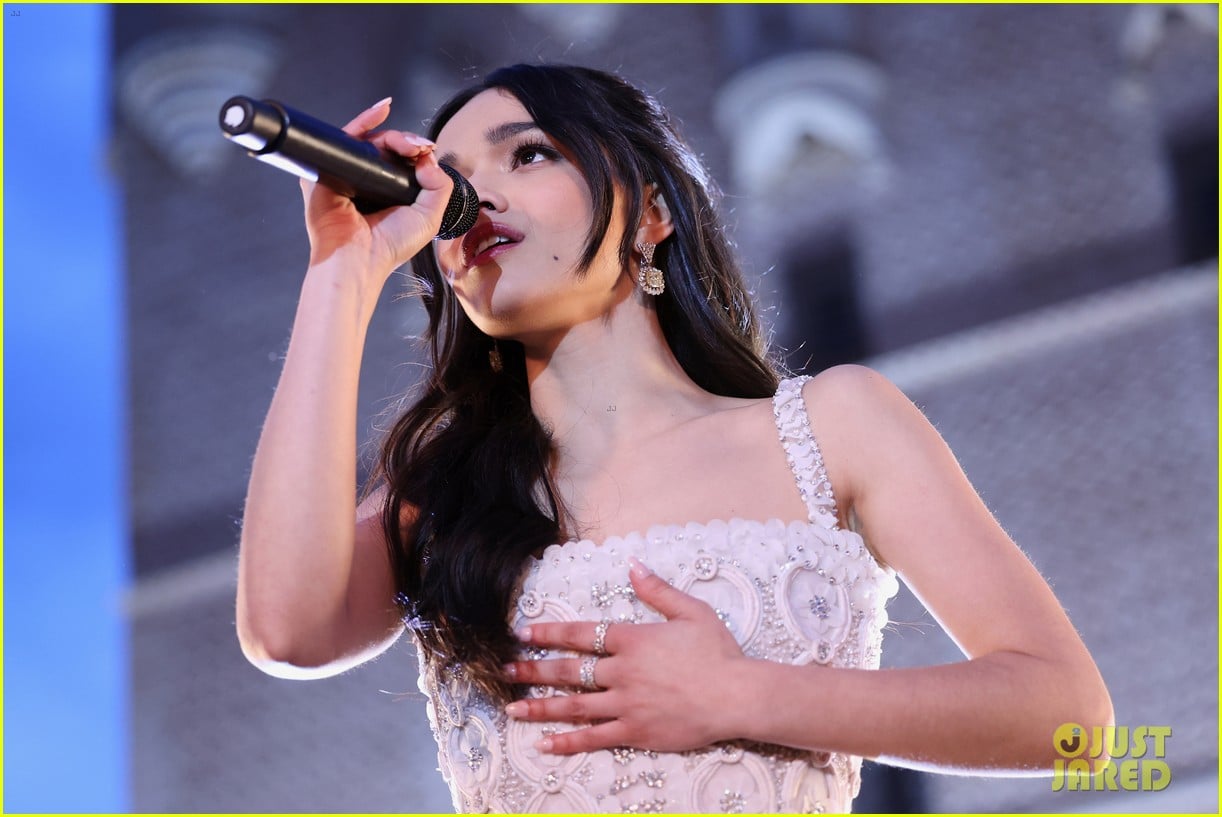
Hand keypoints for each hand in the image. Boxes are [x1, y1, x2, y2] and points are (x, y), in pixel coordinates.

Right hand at [301, 97, 453, 281]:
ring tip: (406, 142)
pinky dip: (362, 121)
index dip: (416, 149)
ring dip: (390, 133)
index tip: (427, 149)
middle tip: (418, 147)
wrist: (357, 260)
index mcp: (388, 190)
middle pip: (386, 146)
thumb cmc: (389, 246)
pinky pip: (343, 138)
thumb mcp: (428, 217)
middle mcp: (366, 179)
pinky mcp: (325, 170)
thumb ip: (439, 186)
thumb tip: (429, 156)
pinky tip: (380, 111)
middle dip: (405, 140)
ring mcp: (345, 173)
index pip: (402, 159)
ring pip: (368, 139)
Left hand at [503, 558, 750, 753]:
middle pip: (569, 670)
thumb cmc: (718, 652)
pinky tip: (544, 744)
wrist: (737, 695)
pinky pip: (594, 739)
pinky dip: (567, 742)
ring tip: (512, 706)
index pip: (581, 634)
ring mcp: (626, 705)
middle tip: (505, 669)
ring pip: (573, 705)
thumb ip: (657, 589)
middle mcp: (622, 672)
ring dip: (540, 706)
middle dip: (533, 669)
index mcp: (633, 640)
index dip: (549, 633)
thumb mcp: (691, 610)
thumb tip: (631, 564)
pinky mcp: (635, 732)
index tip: (523, 633)